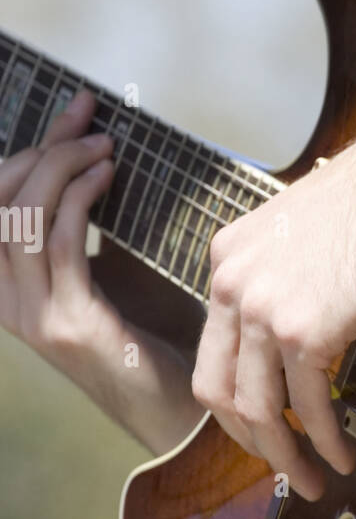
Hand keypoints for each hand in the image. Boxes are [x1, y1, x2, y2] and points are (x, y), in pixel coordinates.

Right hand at [0, 89, 202, 451]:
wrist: (175, 408)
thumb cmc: (150, 334)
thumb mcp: (108, 268)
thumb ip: (87, 224)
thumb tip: (95, 150)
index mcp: (7, 285)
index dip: (28, 147)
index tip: (73, 110)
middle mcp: (6, 301)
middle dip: (43, 149)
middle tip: (90, 124)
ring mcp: (33, 316)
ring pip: (21, 218)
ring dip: (61, 167)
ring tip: (104, 145)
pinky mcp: (70, 325)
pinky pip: (59, 246)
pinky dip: (79, 199)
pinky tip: (109, 176)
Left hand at [192, 138, 355, 499]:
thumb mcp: (303, 234)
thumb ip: (286, 280)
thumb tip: (308, 326)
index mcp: (227, 261)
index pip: (215, 346)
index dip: (236, 395)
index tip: (263, 421)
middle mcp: (231, 286)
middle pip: (217, 388)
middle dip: (247, 440)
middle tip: (278, 464)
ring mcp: (262, 311)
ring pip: (257, 410)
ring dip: (284, 456)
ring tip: (311, 483)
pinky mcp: (303, 332)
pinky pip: (307, 406)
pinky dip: (324, 442)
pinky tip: (341, 459)